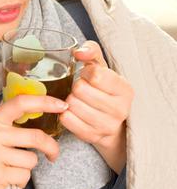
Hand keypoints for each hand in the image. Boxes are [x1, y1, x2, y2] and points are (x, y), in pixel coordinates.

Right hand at [0, 95, 66, 188]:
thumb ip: (9, 122)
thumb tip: (40, 110)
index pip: (21, 103)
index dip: (45, 102)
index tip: (63, 105)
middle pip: (36, 137)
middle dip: (51, 147)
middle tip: (53, 154)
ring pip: (32, 160)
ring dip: (27, 168)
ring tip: (11, 169)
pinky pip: (24, 177)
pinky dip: (21, 181)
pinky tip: (7, 180)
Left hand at [59, 40, 133, 173]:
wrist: (111, 124)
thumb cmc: (103, 89)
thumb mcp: (102, 67)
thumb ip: (91, 51)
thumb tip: (78, 53)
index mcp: (125, 89)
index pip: (96, 75)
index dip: (85, 72)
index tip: (88, 76)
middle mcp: (120, 109)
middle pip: (80, 89)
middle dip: (76, 87)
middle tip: (82, 90)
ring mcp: (107, 126)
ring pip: (72, 104)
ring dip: (70, 99)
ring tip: (78, 100)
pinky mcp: (92, 137)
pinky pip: (66, 119)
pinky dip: (65, 113)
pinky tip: (72, 111)